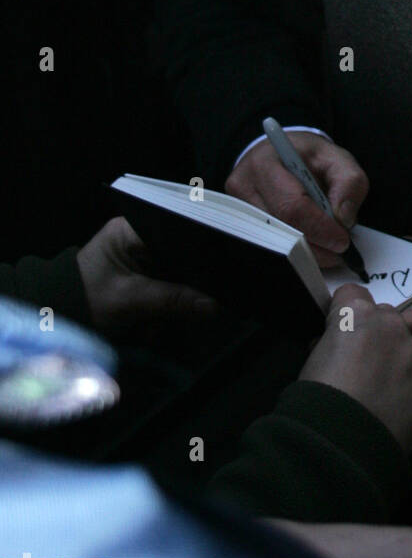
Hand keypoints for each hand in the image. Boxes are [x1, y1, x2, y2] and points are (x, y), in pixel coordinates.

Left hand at [76, 216, 221, 340]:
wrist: (52, 324)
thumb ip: (172, 300)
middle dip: (181, 289)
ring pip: (174, 278)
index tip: (212, 276)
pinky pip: (165, 291)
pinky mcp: (140, 279)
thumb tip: (213, 306)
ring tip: (151, 327)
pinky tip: (149, 328)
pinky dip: (161, 312)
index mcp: (132, 228)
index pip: (177, 233)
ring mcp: (139, 260)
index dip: (196, 254)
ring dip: (169, 306)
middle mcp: (138, 238)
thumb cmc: (85, 300)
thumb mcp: (130, 300)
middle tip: (184, 310)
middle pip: (179, 258)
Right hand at [225, 132, 368, 266]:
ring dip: (307, 250)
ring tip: (328, 244)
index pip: (291, 206)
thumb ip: (349, 183)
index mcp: (266, 162)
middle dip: (316, 246)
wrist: (283, 156)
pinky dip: (296, 251)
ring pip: (276, 243)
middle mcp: (243, 185)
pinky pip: (271, 246)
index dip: (319, 228)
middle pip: (281, 230)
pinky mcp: (240, 223)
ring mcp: (237, 207)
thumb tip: (343, 219)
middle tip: (339, 250)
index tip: (342, 241)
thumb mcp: (338, 159)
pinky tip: (312, 245)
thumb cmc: (309, 158)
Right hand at [298, 284, 411, 452]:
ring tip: (381, 400)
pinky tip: (398, 412)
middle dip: (377, 340)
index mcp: (356, 313)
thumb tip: (337, 343)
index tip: (342, 339)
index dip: (346, 319)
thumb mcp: (311, 359)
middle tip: (363, 374)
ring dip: (398, 367)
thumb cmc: (315, 404)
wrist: (341, 448)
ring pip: (410, 350)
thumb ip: (331, 340)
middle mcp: (392, 324)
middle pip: (387, 320)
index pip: (353, 296)